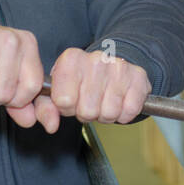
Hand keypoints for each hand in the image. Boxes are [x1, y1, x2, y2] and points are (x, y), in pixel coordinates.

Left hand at [27, 47, 150, 133]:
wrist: (112, 66)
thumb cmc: (81, 82)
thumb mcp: (57, 91)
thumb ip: (45, 108)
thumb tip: (51, 125)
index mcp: (70, 59)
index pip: (63, 100)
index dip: (67, 107)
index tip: (72, 98)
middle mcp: (95, 59)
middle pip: (87, 111)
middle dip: (87, 113)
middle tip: (90, 102)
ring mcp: (118, 66)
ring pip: (109, 112)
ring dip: (106, 114)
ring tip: (104, 101)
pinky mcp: (138, 76)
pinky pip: (129, 110)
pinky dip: (124, 113)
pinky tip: (120, 101)